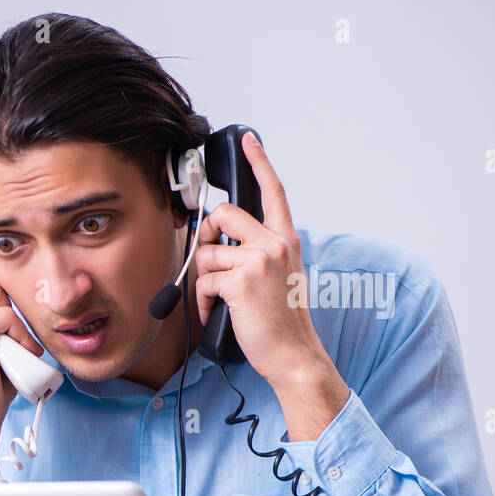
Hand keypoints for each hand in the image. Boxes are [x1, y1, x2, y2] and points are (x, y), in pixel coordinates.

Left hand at [193, 131, 333, 392]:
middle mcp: (275, 244)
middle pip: (223, 216)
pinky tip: (213, 312)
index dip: (259, 162)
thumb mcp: (279, 278)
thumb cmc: (282, 322)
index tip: (248, 140)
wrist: (293, 354)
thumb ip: (257, 255)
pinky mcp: (240, 281)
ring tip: (217, 300)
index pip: (273, 192)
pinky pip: (202, 280)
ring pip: (207, 254)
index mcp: (286, 240)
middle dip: (205, 237)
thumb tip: (220, 248)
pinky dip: (201, 300)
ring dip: (203, 280)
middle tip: (208, 262)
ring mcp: (259, 261)